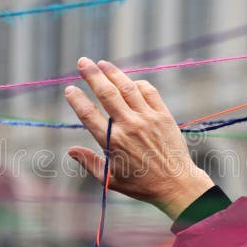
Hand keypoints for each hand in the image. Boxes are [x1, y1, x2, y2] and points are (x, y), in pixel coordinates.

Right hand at [65, 58, 213, 219]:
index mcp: (113, 142)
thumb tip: (70, 150)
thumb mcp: (110, 179)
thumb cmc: (141, 183)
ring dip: (113, 73)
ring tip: (101, 63)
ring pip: (127, 87)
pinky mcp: (163, 115)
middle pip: (107, 93)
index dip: (77, 100)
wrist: (176, 184)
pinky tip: (129, 81)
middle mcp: (130, 126)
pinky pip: (149, 91)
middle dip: (92, 75)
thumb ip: (89, 163)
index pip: (89, 114)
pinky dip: (137, 83)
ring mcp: (148, 118)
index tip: (69, 89)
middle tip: (82, 62)